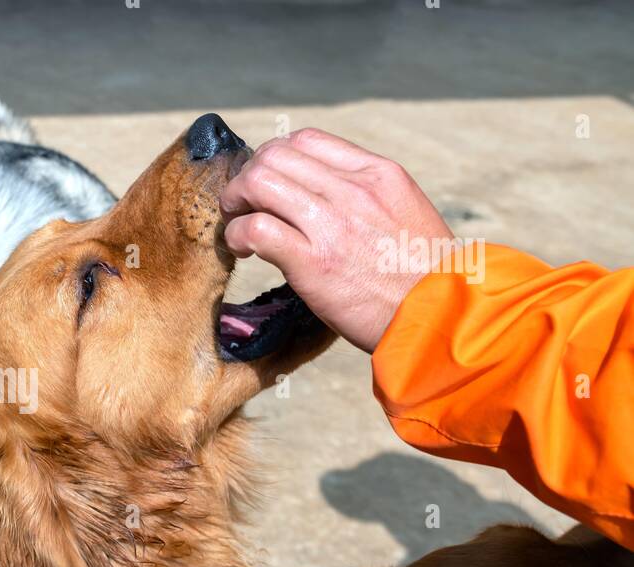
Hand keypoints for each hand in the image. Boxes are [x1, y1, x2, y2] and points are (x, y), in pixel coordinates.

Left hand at [221, 128, 454, 352]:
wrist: (439, 316)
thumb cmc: (421, 275)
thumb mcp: (405, 212)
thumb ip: (366, 196)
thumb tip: (324, 192)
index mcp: (378, 173)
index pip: (307, 140)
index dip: (275, 157)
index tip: (269, 184)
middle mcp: (353, 189)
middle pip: (274, 155)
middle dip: (248, 177)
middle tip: (243, 206)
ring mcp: (331, 223)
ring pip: (258, 182)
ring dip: (236, 203)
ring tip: (238, 225)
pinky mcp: (312, 261)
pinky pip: (254, 228)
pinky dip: (236, 235)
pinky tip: (243, 251)